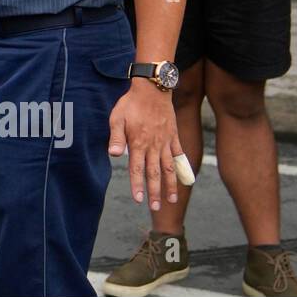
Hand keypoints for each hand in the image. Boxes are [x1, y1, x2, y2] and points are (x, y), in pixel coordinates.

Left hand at [108, 80, 181, 209]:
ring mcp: (165, 142)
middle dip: (154, 192)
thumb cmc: (131, 103)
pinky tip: (184, 179)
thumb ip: (116, 137)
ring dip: (170, 185)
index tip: (139, 200)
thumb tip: (113, 155)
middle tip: (155, 208)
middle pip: (154, 173)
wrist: (152, 89)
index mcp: (138, 143)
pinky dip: (182, 168)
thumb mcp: (117, 118)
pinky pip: (179, 155)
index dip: (137, 185)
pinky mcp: (174, 136)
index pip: (137, 169)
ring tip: (171, 200)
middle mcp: (153, 145)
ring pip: (168, 168)